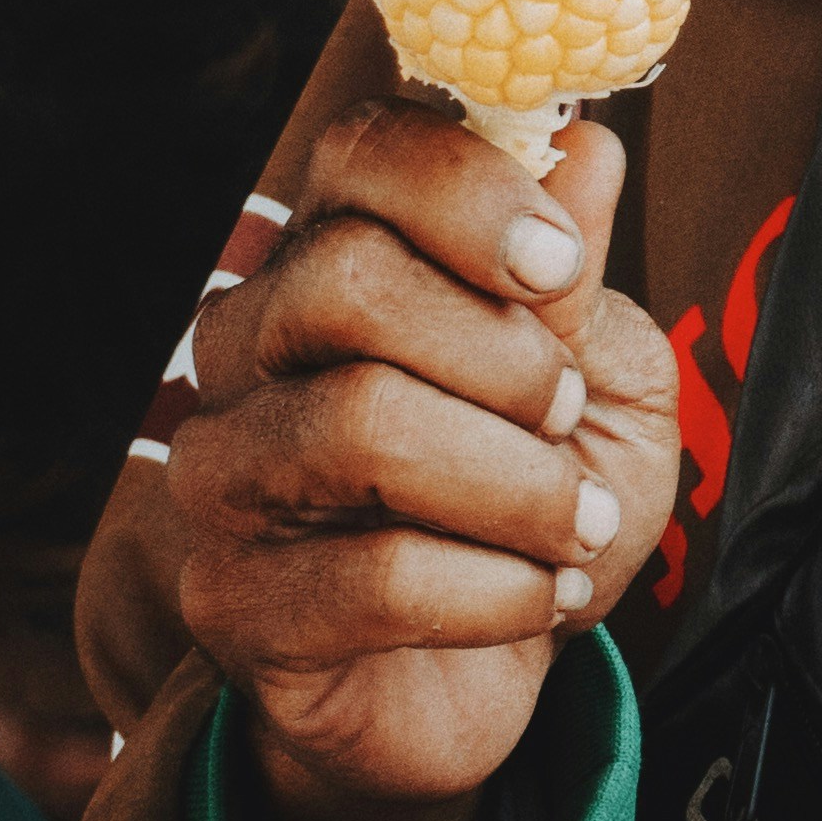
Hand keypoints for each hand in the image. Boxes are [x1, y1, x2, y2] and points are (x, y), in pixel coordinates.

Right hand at [161, 97, 676, 820]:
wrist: (497, 675)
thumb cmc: (537, 500)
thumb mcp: (599, 378)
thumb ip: (571, 276)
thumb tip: (587, 145)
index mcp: (332, 260)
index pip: (357, 154)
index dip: (465, 192)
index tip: (557, 267)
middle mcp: (250, 350)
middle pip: (341, 281)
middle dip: (501, 355)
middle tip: (567, 414)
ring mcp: (223, 475)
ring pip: (357, 426)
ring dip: (513, 483)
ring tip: (573, 524)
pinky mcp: (233, 602)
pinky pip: (374, 576)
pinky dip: (497, 591)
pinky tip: (537, 599)